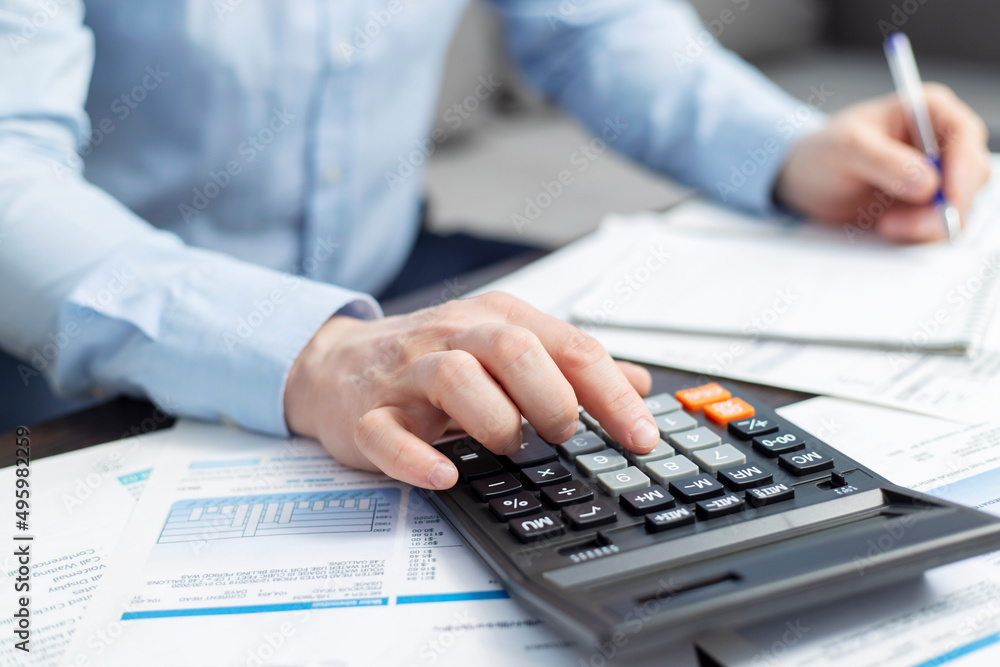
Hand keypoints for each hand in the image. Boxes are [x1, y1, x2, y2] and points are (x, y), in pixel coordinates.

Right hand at [283, 292, 657, 488]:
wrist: (338, 363)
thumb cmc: (430, 357)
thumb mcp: (505, 348)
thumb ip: (568, 364)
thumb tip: (637, 383)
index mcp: (496, 320)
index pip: (569, 347)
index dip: (612, 395)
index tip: (641, 436)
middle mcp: (454, 338)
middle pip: (514, 349)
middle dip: (552, 398)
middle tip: (562, 434)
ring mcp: (407, 374)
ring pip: (455, 379)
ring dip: (495, 421)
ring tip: (507, 446)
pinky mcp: (367, 414)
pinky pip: (388, 434)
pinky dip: (418, 459)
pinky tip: (444, 474)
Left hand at [775, 83, 990, 242]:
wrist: (804, 183)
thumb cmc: (822, 153)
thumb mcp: (845, 149)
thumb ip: (885, 161)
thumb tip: (927, 183)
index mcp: (928, 111)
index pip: (965, 134)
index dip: (965, 166)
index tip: (950, 196)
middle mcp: (941, 143)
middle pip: (971, 176)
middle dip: (945, 205)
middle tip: (901, 223)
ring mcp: (938, 178)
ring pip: (959, 207)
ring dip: (926, 224)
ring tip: (885, 225)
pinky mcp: (927, 207)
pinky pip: (939, 226)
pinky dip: (918, 234)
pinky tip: (887, 228)